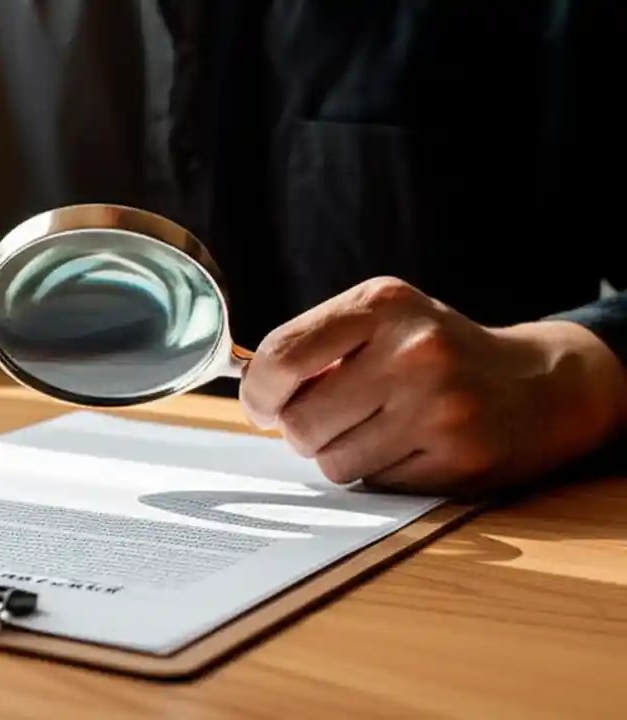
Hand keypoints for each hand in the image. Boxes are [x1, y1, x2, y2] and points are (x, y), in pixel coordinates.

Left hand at [240, 277, 626, 494]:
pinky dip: (379, 474)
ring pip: (333, 462)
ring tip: (376, 429)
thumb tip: (252, 394)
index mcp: (383, 303)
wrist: (536, 384)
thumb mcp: (380, 320)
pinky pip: (375, 486)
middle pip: (301, 421)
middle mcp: (415, 351)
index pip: (281, 356)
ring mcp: (441, 407)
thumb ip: (315, 346)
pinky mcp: (461, 458)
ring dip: (340, 455)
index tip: (263, 404)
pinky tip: (410, 447)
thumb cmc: (434, 353)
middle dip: (302, 429)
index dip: (258, 393)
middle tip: (330, 419)